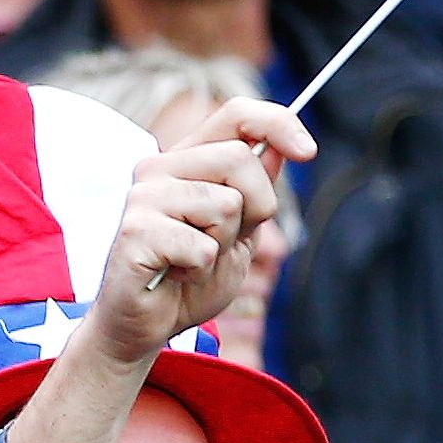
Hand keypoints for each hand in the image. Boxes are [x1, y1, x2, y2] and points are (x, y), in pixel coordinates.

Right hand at [77, 97, 311, 360]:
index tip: (308, 153)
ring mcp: (143, 197)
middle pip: (238, 158)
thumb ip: (255, 191)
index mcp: (185, 161)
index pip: (236, 115)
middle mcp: (159, 168)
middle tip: (226, 242)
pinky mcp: (134, 231)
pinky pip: (202, 246)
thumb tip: (280, 147)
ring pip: (224, 204)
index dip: (278, 123)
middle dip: (256, 207)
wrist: (145, 328)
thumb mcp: (239, 233)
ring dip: (223, 245)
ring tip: (193, 261)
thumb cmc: (189, 281)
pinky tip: (175, 276)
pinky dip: (200, 271)